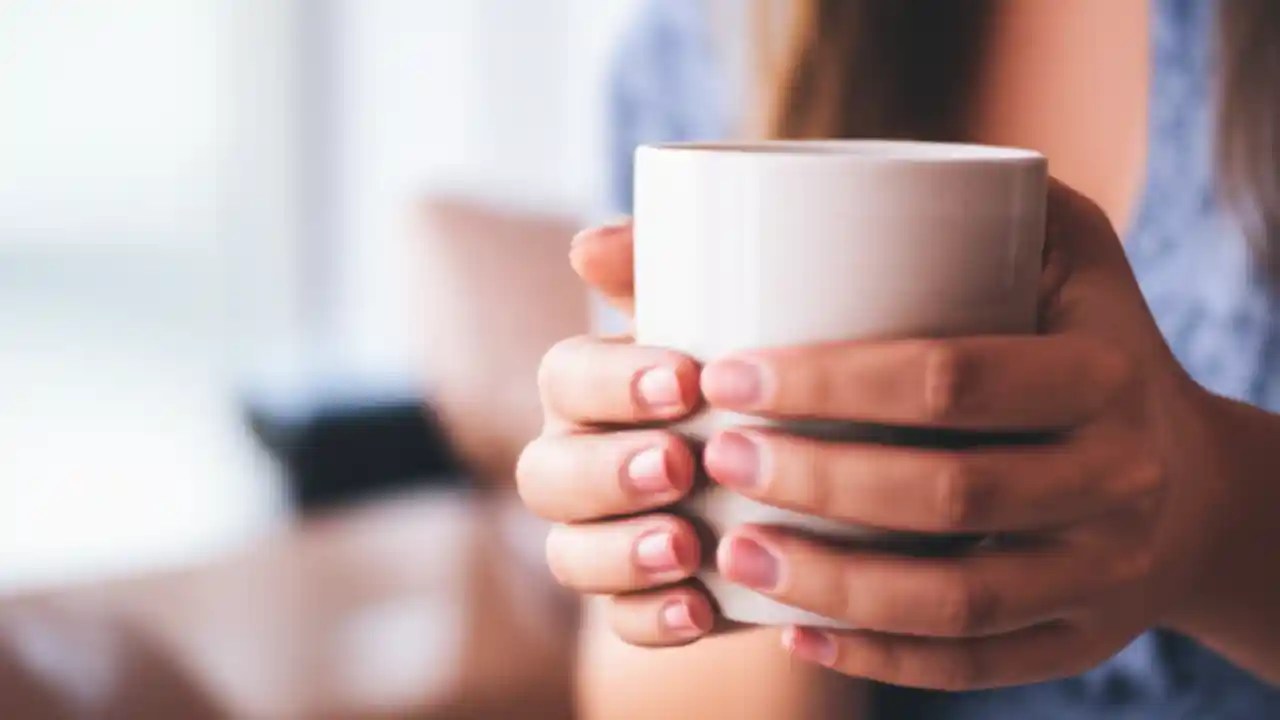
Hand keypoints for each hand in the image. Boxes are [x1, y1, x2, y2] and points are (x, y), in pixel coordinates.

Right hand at [516, 222, 716, 645]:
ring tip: (686, 549)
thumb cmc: (755, 364)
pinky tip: (702, 612)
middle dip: (608, 472)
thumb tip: (587, 244)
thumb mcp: (727, 309)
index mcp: (592, 386)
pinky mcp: (641, 600)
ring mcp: (604, 537)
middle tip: (680, 466)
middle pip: (548, 475)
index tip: (684, 382)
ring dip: (621, 553)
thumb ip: (663, 264)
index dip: (610, 384)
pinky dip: (653, 620)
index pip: (564, 378)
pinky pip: (620, 623)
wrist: (816, 458)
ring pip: (569, 555)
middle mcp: (579, 461)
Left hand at [702, 181, 1222, 688]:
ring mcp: (1105, 570)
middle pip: (949, 491)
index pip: (951, 376)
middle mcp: (1117, 475)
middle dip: (817, 479)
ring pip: (957, 597)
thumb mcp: (1061, 248)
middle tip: (718, 457)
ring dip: (833, 584)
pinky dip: (880, 658)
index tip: (727, 374)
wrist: (1193, 482)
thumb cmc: (1081, 340)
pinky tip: (793, 635)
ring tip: (735, 554)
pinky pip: (976, 664)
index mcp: (1102, 368)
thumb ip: (953, 200)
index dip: (830, 383)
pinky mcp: (1082, 641)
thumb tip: (765, 197)